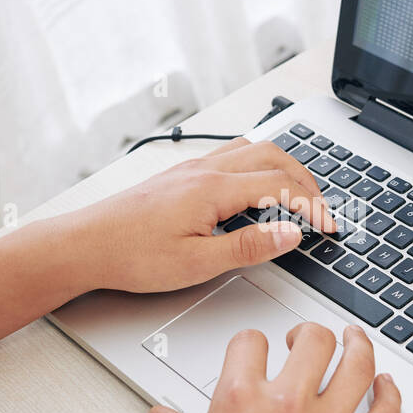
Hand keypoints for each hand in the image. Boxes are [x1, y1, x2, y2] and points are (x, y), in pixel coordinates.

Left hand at [75, 138, 336, 294]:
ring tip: (299, 193)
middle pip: (273, 156)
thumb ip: (249, 245)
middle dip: (306, 180)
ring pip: (252, 149)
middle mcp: (204, 170)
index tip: (330, 227)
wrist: (83, 245)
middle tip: (323, 208)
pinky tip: (256, 187)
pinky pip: (231, 157)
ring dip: (283, 167)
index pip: (281, 186)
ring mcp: (191, 169)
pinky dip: (258, 166)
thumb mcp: (197, 262)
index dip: (313, 206)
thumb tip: (291, 232)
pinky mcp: (180, 176)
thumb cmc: (131, 255)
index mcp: (214, 188)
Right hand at [149, 323, 401, 412]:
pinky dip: (391, 394)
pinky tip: (386, 386)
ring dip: (358, 345)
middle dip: (308, 333)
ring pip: (357, 365)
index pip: (250, 342)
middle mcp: (287, 406)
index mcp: (240, 402)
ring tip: (355, 340)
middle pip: (313, 340)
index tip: (256, 350)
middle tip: (306, 339)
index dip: (252, 342)